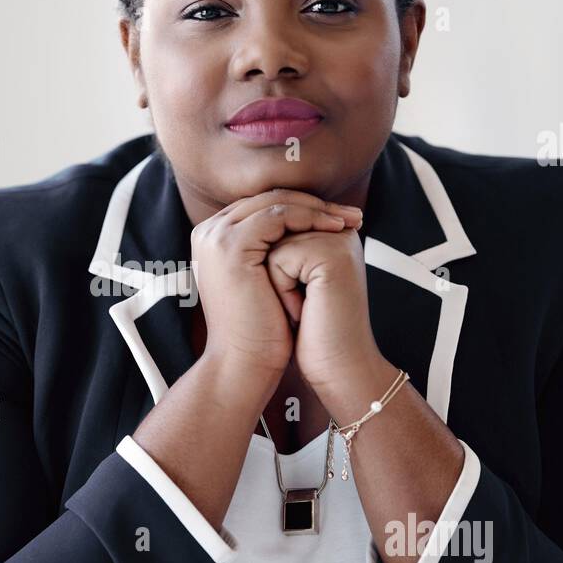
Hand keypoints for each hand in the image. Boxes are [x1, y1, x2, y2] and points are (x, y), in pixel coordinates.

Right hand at [190, 189, 362, 381]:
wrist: (244, 363)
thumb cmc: (261, 330)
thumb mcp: (269, 280)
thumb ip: (276, 250)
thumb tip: (312, 227)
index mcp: (214, 238)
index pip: (265, 207)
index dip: (306, 208)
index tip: (342, 218)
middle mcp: (208, 232)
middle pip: (271, 199)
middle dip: (317, 204)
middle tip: (353, 216)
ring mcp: (216, 236)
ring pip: (276, 203)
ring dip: (319, 209)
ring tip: (350, 222)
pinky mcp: (230, 245)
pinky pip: (278, 216)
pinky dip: (311, 218)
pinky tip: (335, 229)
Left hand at [264, 217, 384, 398]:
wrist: (337, 368)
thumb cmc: (312, 333)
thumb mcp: (293, 283)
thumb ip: (282, 250)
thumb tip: (247, 233)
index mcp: (332, 235)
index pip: (278, 229)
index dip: (273, 269)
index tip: (298, 300)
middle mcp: (338, 232)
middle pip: (273, 234)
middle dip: (275, 275)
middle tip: (303, 307)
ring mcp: (337, 240)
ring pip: (273, 246)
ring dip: (277, 284)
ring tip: (303, 310)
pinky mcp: (330, 255)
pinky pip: (279, 260)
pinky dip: (283, 291)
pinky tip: (304, 312)